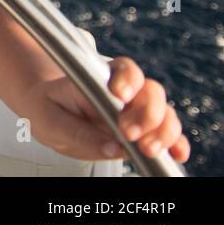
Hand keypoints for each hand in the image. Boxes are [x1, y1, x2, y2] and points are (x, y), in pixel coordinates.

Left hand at [24, 56, 189, 163]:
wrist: (48, 114)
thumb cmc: (47, 108)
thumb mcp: (50, 119)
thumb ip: (78, 132)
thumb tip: (113, 148)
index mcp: (99, 76)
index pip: (124, 69)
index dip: (128, 79)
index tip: (119, 95)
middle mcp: (125, 91)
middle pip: (151, 92)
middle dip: (147, 114)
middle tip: (128, 134)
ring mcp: (137, 111)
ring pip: (165, 114)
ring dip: (163, 132)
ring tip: (147, 150)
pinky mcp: (144, 131)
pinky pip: (168, 136)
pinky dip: (176, 145)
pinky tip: (176, 155)